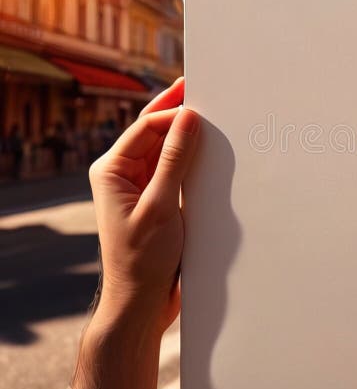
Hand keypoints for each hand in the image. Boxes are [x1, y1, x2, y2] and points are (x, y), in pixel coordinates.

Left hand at [89, 78, 199, 331]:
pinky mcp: (157, 200)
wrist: (141, 302)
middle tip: (202, 86)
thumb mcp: (160, 206)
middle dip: (177, 112)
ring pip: (167, 149)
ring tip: (213, 115)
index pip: (145, 127)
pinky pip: (175, 169)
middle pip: (154, 132)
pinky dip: (192, 158)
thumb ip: (174, 160)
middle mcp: (123, 174)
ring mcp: (140, 187)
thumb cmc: (142, 260)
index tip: (204, 104)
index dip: (174, 113)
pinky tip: (210, 151)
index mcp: (111, 170)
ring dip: (187, 135)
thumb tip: (188, 118)